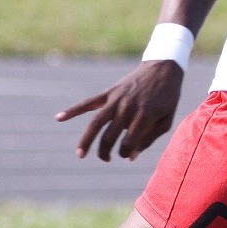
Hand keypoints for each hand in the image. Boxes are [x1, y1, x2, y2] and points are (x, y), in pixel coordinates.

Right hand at [56, 60, 184, 160]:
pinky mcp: (109, 92)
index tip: (127, 154)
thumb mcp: (166, 120)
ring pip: (96, 123)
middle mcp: (128, 108)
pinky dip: (73, 110)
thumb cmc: (168, 97)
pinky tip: (59, 118)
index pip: (128, 142)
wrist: (163, 68)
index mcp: (145, 115)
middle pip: (110, 136)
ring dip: (86, 140)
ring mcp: (116, 99)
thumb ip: (149, 139)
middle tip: (106, 159)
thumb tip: (130, 157)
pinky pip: (88, 103)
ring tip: (80, 155)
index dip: (126, 152)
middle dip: (106, 151)